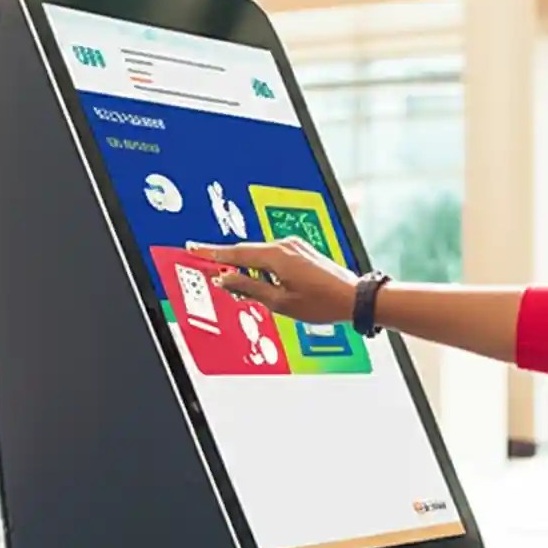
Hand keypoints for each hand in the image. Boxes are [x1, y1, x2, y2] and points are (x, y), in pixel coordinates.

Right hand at [187, 238, 359, 324]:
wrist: (353, 298)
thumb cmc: (321, 302)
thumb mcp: (279, 302)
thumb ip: (248, 289)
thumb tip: (226, 279)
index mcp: (277, 256)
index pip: (235, 253)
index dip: (212, 253)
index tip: (194, 249)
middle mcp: (285, 245)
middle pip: (247, 253)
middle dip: (231, 266)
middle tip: (218, 279)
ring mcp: (295, 246)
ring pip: (260, 256)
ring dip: (251, 272)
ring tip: (256, 293)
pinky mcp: (301, 251)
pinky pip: (274, 257)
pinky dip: (265, 270)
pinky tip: (270, 286)